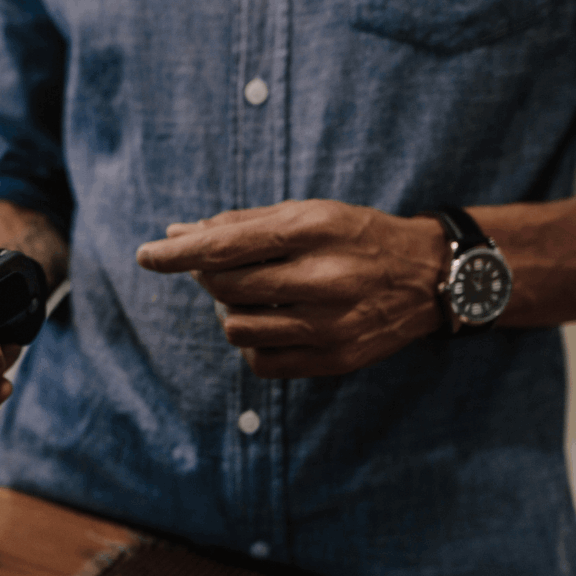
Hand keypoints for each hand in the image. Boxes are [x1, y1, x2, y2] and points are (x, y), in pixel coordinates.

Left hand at [136, 200, 445, 377]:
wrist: (430, 277)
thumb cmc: (356, 237)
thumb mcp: (308, 213)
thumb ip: (242, 223)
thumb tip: (177, 234)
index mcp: (315, 230)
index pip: (226, 246)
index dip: (178, 254)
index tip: (145, 255)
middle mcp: (323, 278)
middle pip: (225, 287)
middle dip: (205, 277)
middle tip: (212, 268)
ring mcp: (330, 325)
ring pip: (236, 328)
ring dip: (228, 311)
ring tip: (249, 295)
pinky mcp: (333, 360)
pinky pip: (259, 362)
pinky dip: (251, 343)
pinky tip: (268, 323)